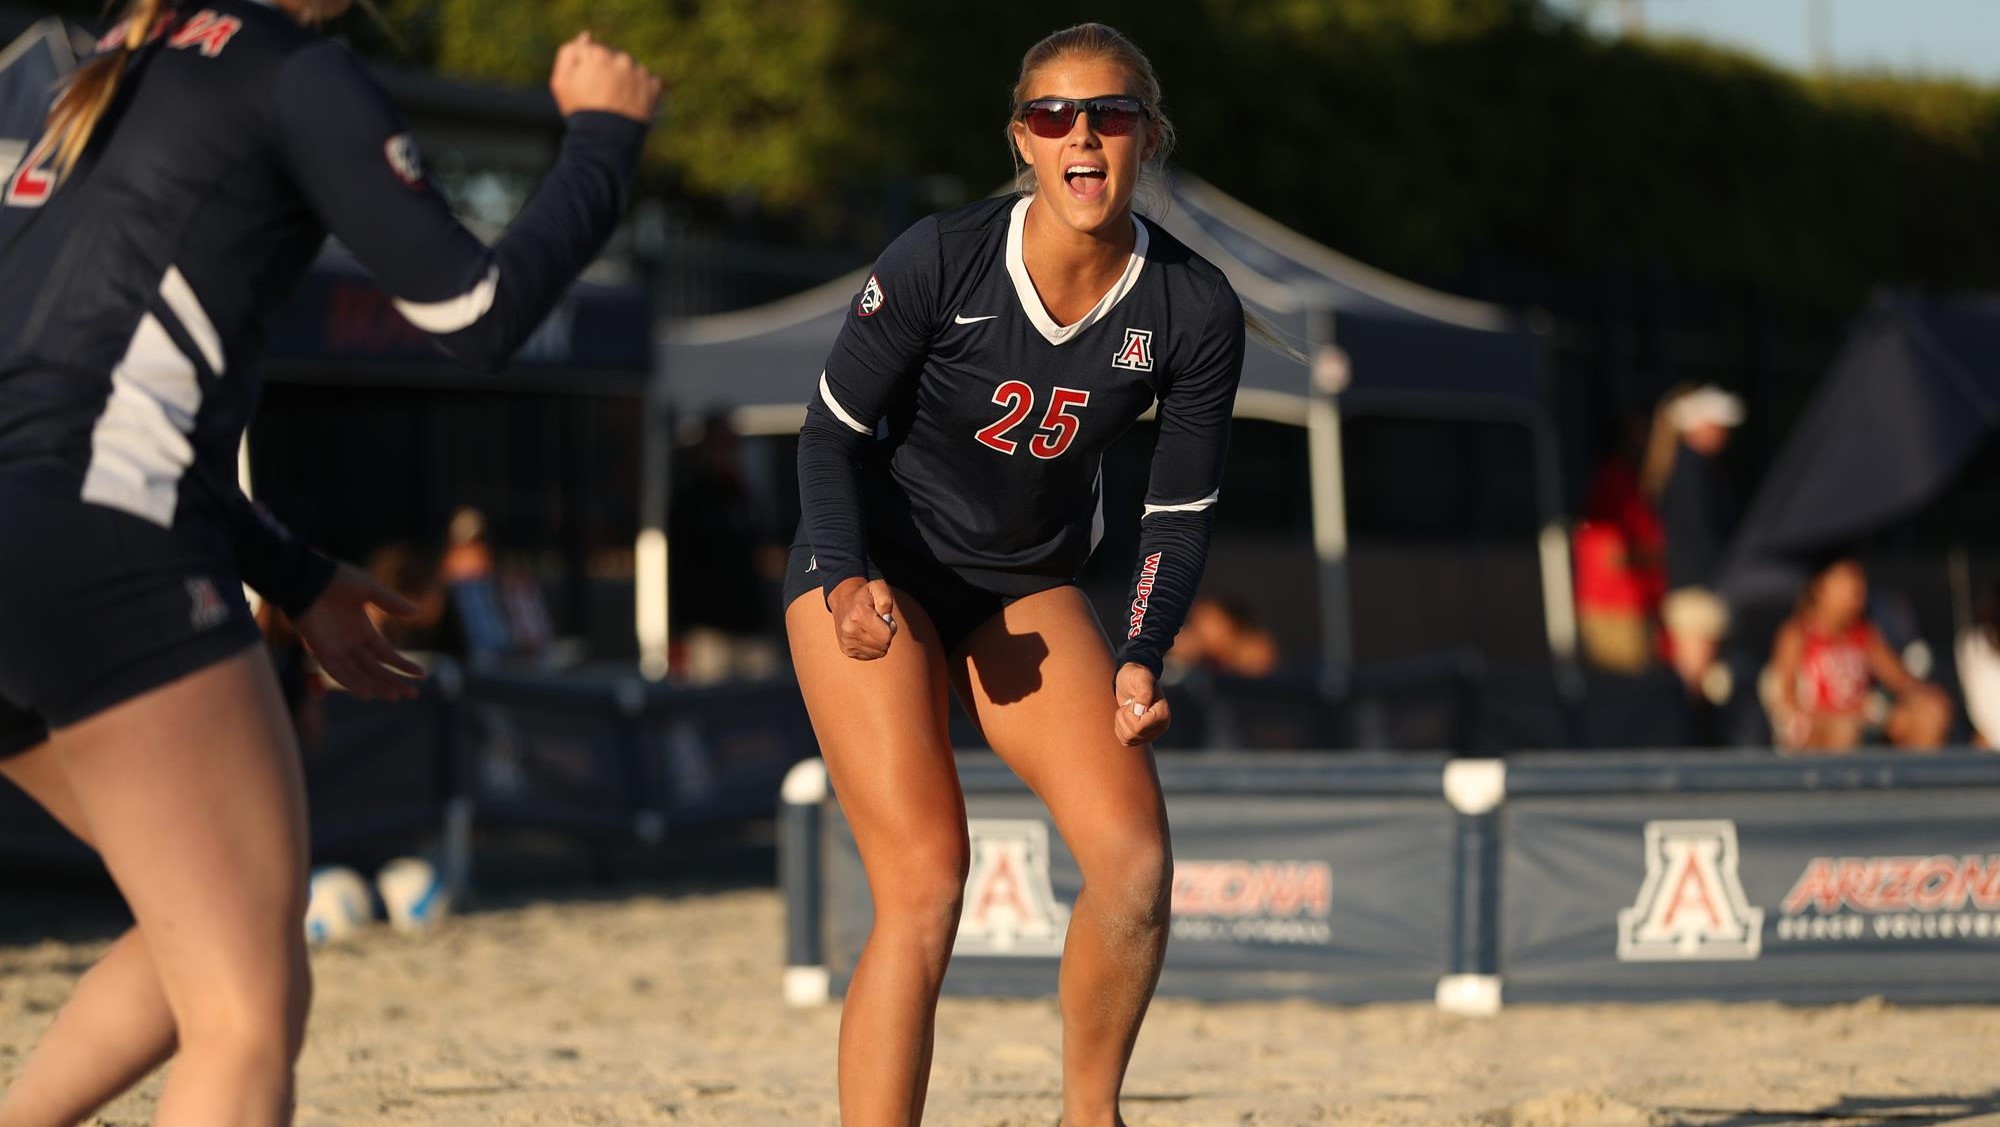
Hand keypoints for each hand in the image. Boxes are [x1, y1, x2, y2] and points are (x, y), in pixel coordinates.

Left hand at [297, 563, 426, 701]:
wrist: (305, 575)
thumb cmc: (335, 578)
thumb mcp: (368, 588)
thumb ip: (391, 602)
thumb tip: (418, 612)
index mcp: (363, 630)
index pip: (386, 654)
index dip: (403, 665)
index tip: (422, 674)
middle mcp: (350, 643)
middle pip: (375, 669)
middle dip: (393, 682)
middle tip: (412, 694)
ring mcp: (335, 648)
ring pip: (358, 674)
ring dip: (376, 686)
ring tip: (394, 696)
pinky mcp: (319, 649)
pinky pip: (336, 671)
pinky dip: (350, 682)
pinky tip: (366, 692)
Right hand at [550, 32, 662, 123]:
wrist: (605, 139)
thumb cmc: (580, 109)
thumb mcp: (561, 80)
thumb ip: (569, 52)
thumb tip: (586, 36)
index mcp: (598, 52)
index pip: (595, 51)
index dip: (590, 69)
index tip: (589, 86)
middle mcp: (621, 57)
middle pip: (615, 58)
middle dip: (610, 72)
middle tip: (603, 96)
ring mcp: (639, 71)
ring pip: (632, 69)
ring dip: (627, 80)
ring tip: (618, 102)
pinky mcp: (654, 86)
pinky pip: (648, 82)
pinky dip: (642, 90)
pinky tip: (631, 104)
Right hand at [830, 577, 897, 660]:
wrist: (843, 601)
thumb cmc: (865, 595)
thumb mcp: (878, 587)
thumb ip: (886, 600)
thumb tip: (886, 619)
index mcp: (858, 615)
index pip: (886, 636)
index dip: (891, 628)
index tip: (885, 619)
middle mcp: (850, 631)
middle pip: (883, 646)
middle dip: (886, 636)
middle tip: (880, 624)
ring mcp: (847, 642)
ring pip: (878, 653)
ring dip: (880, 642)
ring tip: (873, 629)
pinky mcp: (847, 650)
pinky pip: (870, 656)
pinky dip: (873, 647)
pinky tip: (867, 635)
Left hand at [1113, 662, 1170, 746]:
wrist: (1131, 679)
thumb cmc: (1136, 676)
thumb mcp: (1140, 678)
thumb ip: (1144, 691)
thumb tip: (1141, 710)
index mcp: (1163, 714)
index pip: (1139, 727)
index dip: (1129, 715)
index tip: (1133, 701)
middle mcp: (1161, 726)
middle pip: (1133, 734)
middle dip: (1124, 718)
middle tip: (1129, 704)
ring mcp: (1152, 733)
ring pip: (1128, 740)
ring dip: (1121, 723)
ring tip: (1127, 709)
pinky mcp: (1142, 736)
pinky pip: (1126, 741)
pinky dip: (1120, 729)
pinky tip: (1125, 717)